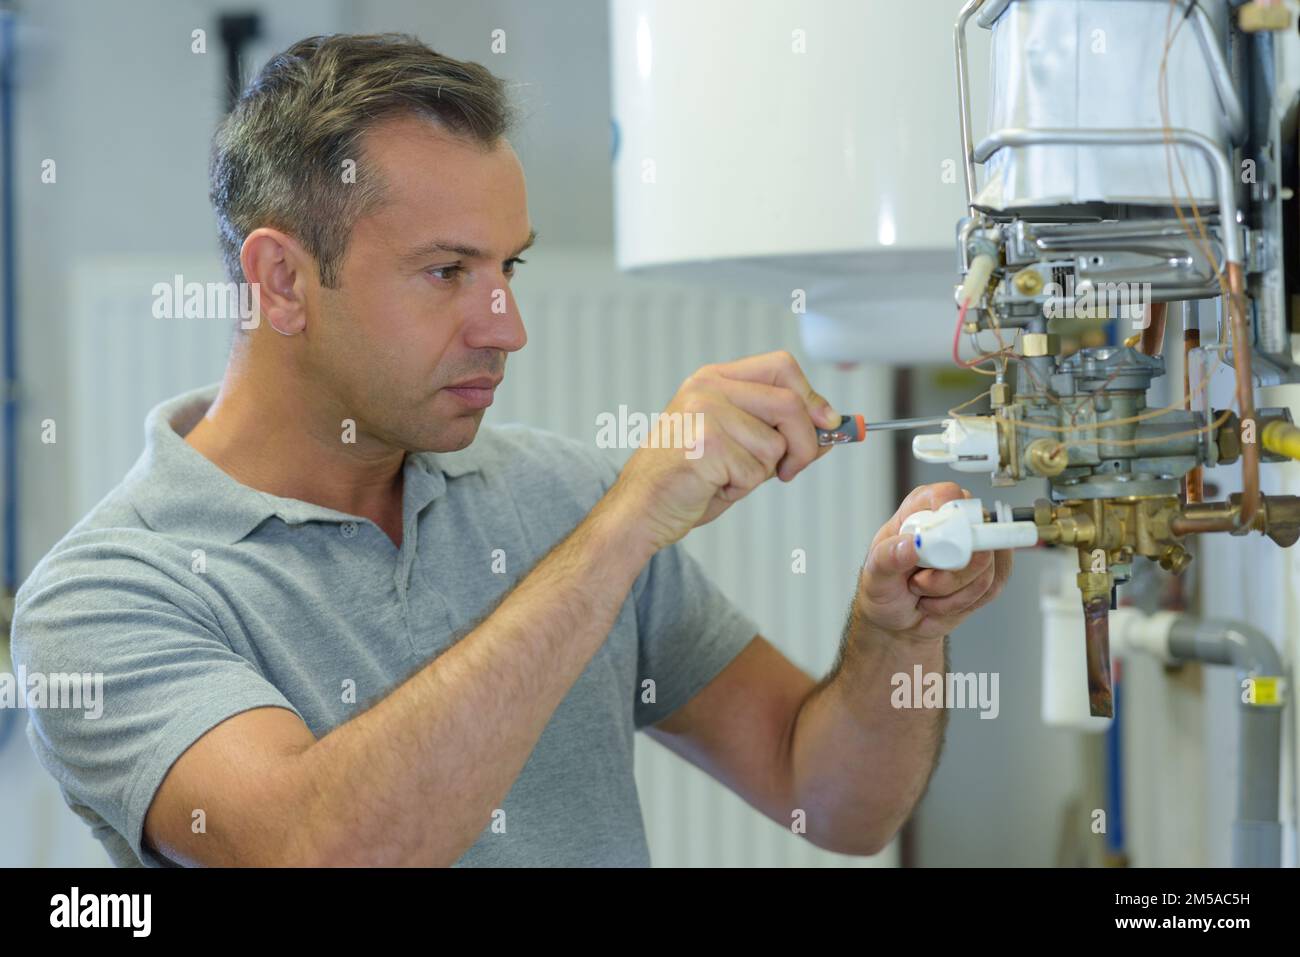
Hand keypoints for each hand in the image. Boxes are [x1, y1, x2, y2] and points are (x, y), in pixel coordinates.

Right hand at [608, 350, 840, 551]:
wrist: (640, 508)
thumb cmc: (687, 479)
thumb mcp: (739, 447)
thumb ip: (780, 433)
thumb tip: (832, 428)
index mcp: (714, 379)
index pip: (781, 366)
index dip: (812, 396)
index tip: (826, 423)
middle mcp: (708, 388)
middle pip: (789, 403)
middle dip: (804, 442)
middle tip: (789, 470)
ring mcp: (704, 413)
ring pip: (775, 443)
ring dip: (761, 472)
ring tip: (725, 476)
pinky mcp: (705, 444)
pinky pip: (754, 470)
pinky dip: (741, 487)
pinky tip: (712, 485)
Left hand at [856, 482, 1011, 641]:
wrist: (897, 617)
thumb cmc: (884, 588)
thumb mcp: (875, 574)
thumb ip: (888, 557)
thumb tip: (910, 544)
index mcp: (920, 509)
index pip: (948, 495)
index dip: (950, 518)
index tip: (940, 546)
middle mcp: (951, 522)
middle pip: (976, 534)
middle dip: (949, 571)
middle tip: (920, 582)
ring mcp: (973, 546)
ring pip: (986, 567)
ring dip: (953, 591)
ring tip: (927, 590)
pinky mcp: (989, 570)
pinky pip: (992, 586)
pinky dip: (965, 601)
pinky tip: (943, 600)